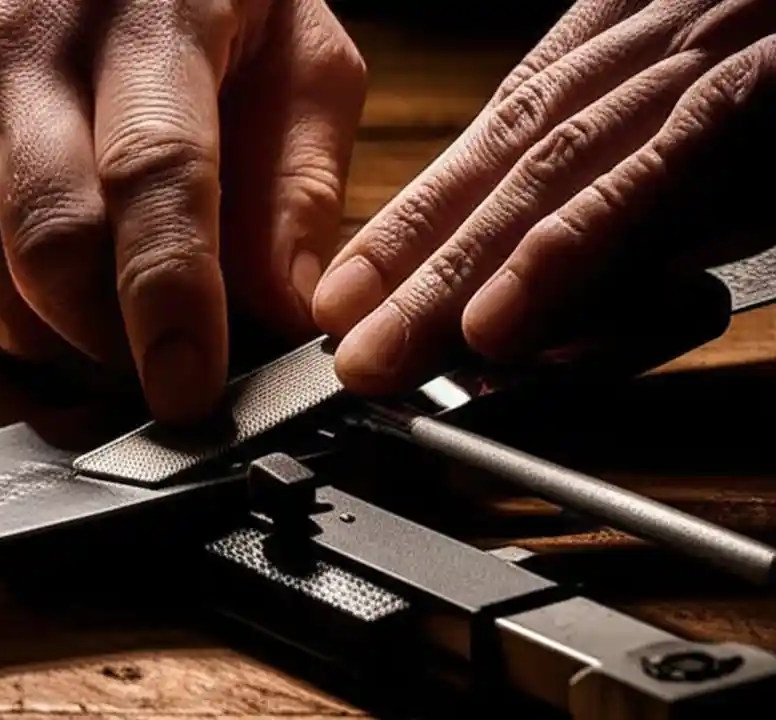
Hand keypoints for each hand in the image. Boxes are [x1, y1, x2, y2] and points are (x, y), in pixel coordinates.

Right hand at [0, 0, 365, 421]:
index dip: (171, 301)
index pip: (152, 176)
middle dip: (118, 347)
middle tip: (168, 363)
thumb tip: (287, 311)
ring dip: (69, 334)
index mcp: (140, 14)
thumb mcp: (285, 42)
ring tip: (112, 283)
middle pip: (54, 258)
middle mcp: (9, 50)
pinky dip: (11, 312)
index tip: (190, 392)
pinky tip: (44, 254)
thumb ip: (299, 176)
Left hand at [313, 0, 774, 394]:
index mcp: (649, 34)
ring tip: (392, 354)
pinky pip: (663, 179)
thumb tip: (557, 299)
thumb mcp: (727, 119)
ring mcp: (727, 57)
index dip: (421, 216)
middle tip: (347, 346)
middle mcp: (671, 37)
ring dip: (465, 274)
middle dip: (418, 261)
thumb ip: (646, 188)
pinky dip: (578, 255)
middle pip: (512, 159)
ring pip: (559, 174)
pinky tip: (504, 324)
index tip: (352, 288)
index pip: (507, 133)